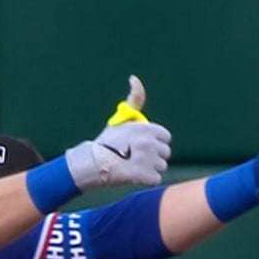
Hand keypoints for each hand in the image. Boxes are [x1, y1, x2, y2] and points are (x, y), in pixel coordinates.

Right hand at [66, 75, 171, 189]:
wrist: (93, 162)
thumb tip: (134, 78)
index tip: (140, 145)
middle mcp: (150, 143)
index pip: (165, 137)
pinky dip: (145, 180)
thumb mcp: (122, 118)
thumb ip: (135, 99)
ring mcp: (148, 160)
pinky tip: (133, 176)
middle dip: (153, 156)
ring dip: (149, 168)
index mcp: (148, 128)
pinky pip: (154, 180)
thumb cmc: (108, 141)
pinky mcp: (145, 176)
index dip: (154, 142)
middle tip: (134, 156)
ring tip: (133, 165)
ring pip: (161, 167)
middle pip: (165, 153)